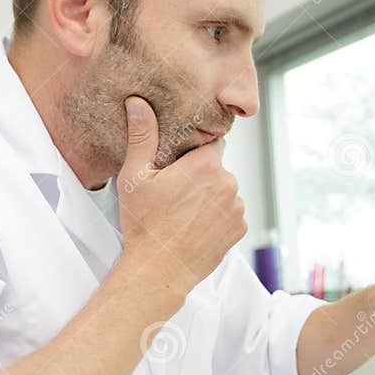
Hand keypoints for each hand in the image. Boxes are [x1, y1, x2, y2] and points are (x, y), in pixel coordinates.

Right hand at [117, 97, 246, 292]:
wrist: (159, 270)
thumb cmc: (145, 225)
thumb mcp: (135, 177)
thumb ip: (142, 136)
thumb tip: (138, 103)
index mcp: (207, 165)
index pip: (210, 142)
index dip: (194, 150)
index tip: (179, 162)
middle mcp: (229, 183)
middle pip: (217, 168)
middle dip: (201, 175)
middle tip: (175, 192)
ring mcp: (237, 207)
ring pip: (225, 191)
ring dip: (211, 196)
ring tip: (184, 212)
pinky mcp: (240, 229)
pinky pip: (231, 213)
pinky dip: (218, 217)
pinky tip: (196, 226)